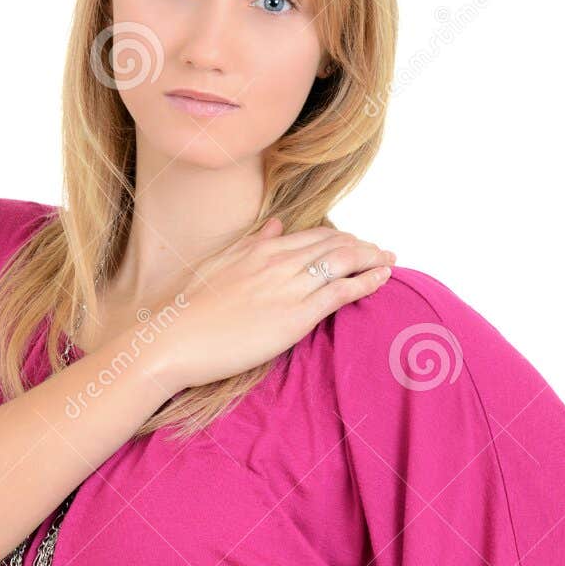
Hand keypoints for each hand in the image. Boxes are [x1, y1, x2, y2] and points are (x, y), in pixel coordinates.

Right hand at [154, 217, 396, 390]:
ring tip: (388, 261)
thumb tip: (275, 225)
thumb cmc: (191, 311)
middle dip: (362, 246)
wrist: (176, 340)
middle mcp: (279, 260)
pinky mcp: (296, 315)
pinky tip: (383, 279)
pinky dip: (367, 281)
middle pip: (334, 244)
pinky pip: (341, 291)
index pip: (313, 236)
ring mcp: (289, 286)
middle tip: (381, 252)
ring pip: (343, 262)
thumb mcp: (220, 264)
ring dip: (371, 259)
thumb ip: (252, 244)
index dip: (339, 238)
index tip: (355, 244)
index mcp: (261, 248)